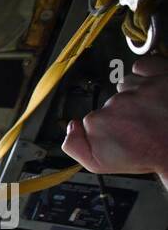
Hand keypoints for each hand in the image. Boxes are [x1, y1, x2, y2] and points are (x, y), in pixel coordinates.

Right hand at [64, 56, 167, 179]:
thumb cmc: (147, 155)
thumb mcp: (100, 164)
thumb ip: (75, 147)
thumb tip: (70, 128)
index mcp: (99, 121)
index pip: (92, 118)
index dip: (103, 129)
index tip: (114, 135)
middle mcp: (117, 101)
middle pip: (111, 102)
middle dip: (120, 113)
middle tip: (134, 127)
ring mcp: (140, 87)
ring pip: (126, 85)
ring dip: (133, 95)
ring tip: (145, 111)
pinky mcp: (160, 76)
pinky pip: (144, 66)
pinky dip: (144, 73)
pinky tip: (148, 87)